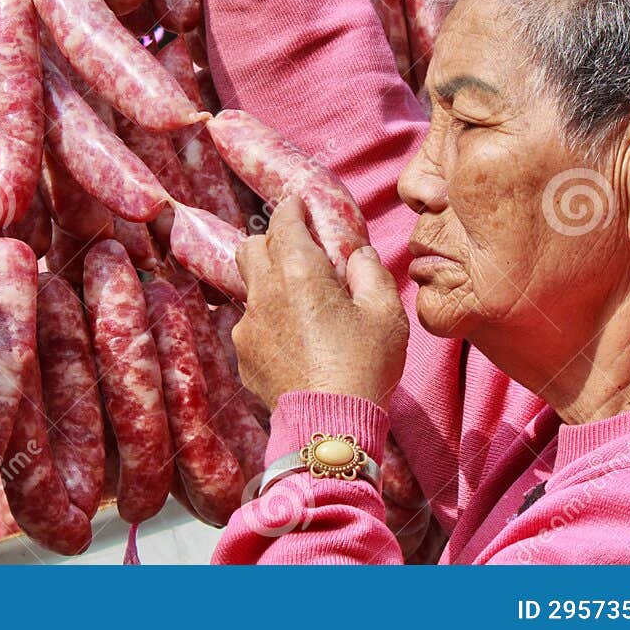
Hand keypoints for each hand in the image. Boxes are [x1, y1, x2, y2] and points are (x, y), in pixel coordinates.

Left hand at [232, 196, 407, 408]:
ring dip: (268, 280)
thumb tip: (359, 255)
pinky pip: (250, 323)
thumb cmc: (363, 365)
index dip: (292, 209)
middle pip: (252, 246)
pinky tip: (291, 338)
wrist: (329, 424)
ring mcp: (248, 324)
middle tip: (298, 250)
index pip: (284, 222)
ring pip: (249, 285)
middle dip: (272, 240)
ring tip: (296, 297)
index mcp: (300, 272)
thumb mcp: (386, 313)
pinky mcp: (243, 354)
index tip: (300, 206)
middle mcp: (265, 291)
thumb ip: (371, 273)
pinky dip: (267, 319)